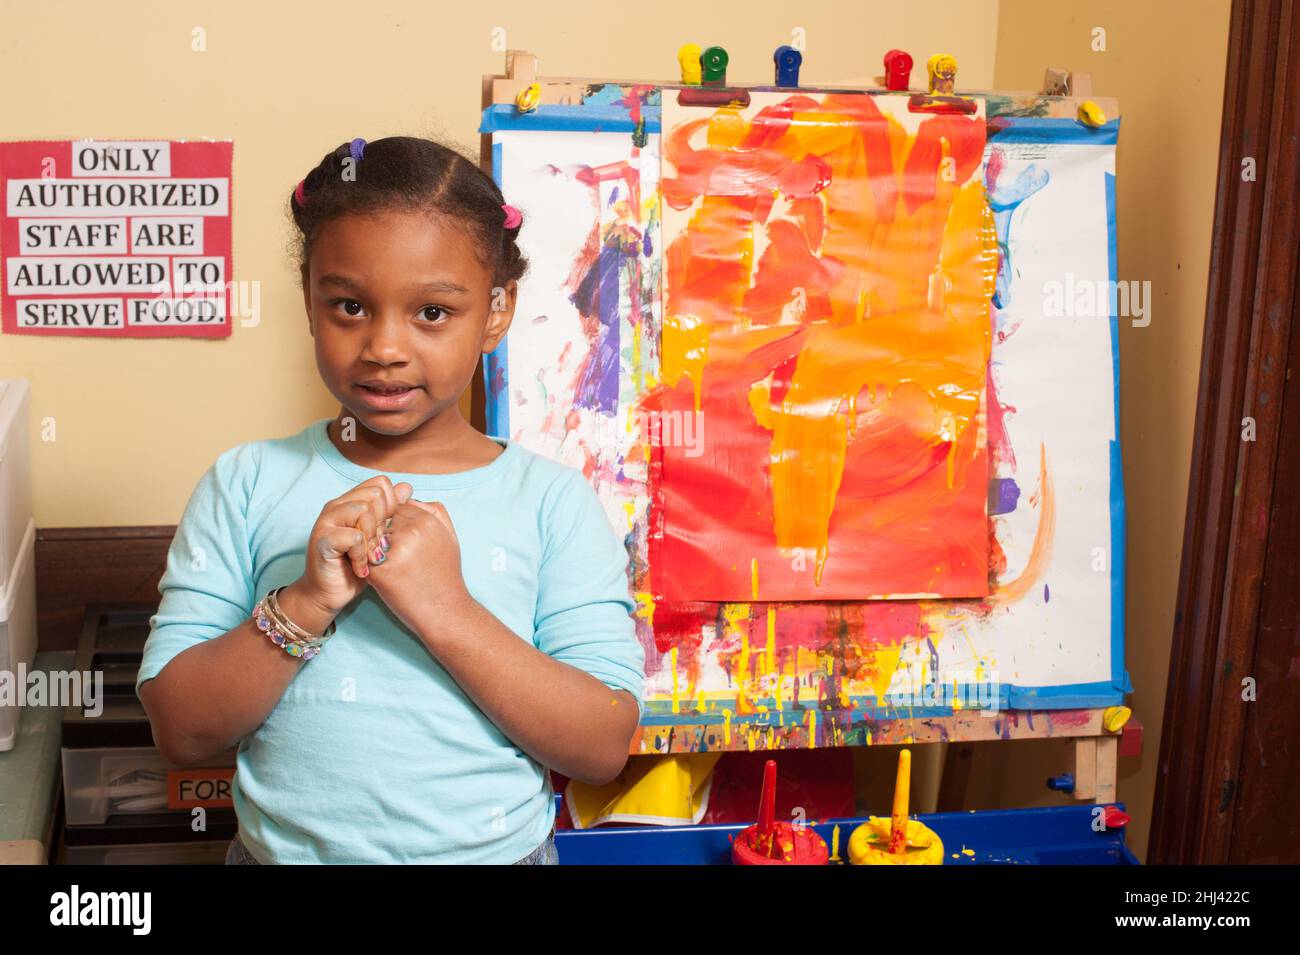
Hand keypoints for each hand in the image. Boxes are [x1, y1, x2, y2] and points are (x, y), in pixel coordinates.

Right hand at [296, 476, 412, 616]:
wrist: (327, 594)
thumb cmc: (356, 567)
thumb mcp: (380, 538)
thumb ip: (391, 513)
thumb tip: (406, 488)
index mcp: (351, 501)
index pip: (381, 483)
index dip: (392, 506)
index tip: (387, 531)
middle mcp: (337, 505)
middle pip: (375, 494)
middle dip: (384, 522)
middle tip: (378, 547)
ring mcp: (327, 521)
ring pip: (364, 510)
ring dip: (373, 539)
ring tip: (371, 557)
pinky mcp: (323, 539)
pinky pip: (355, 536)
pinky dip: (362, 555)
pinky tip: (360, 568)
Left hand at [367, 498, 473, 641]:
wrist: (446, 612)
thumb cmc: (447, 577)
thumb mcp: (450, 537)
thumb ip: (435, 512)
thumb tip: (412, 498)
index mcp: (426, 521)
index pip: (396, 507)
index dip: (392, 522)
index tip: (396, 538)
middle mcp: (411, 532)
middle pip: (380, 520)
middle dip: (380, 533)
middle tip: (388, 551)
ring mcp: (395, 551)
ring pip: (369, 537)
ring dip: (371, 547)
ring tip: (384, 563)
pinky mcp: (381, 571)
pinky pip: (364, 558)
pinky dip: (367, 565)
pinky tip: (380, 576)